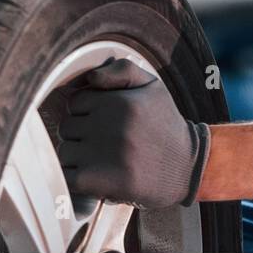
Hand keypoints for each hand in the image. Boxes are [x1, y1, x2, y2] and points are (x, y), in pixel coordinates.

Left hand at [57, 59, 209, 209]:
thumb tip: (90, 77)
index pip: (75, 102)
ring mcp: (104, 155)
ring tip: (102, 160)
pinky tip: (94, 176)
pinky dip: (76, 178)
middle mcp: (110, 126)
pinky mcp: (101, 181)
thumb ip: (122, 70)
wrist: (186, 168)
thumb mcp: (152, 86)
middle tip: (105, 143)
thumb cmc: (164, 125)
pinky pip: (68, 176)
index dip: (87, 112)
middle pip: (67, 127)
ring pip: (65, 152)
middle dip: (80, 134)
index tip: (104, 122)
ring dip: (77, 158)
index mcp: (120, 102)